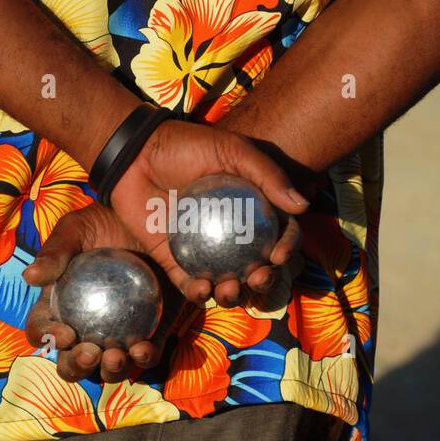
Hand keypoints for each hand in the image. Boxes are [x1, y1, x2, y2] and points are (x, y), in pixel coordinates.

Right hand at [22, 203, 185, 383]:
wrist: (151, 219)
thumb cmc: (104, 223)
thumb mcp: (76, 229)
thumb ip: (54, 252)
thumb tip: (29, 277)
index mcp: (58, 307)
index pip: (42, 330)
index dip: (47, 338)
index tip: (66, 332)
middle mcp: (85, 328)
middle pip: (71, 362)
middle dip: (76, 366)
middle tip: (91, 352)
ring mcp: (117, 335)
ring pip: (107, 369)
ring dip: (109, 370)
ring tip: (117, 356)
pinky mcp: (150, 335)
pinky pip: (145, 356)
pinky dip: (143, 358)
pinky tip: (144, 348)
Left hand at [109, 119, 306, 305]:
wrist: (136, 154)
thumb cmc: (185, 146)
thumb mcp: (232, 150)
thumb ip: (267, 174)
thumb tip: (304, 206)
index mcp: (250, 208)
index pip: (279, 233)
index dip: (287, 248)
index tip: (279, 255)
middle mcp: (229, 233)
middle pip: (256, 265)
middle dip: (264, 281)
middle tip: (258, 279)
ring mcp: (202, 249)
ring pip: (225, 281)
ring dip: (232, 294)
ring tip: (229, 291)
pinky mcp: (173, 259)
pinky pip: (188, 283)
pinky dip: (197, 293)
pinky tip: (202, 290)